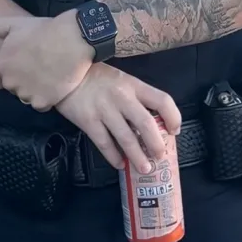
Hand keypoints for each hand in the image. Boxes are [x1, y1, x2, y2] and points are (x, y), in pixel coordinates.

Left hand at [0, 12, 93, 110]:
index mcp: (1, 65)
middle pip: (13, 88)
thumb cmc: (45, 30)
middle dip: (22, 81)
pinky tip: (55, 83)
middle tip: (38, 66)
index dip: (11, 72)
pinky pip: (41, 105)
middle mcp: (10, 82)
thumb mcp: (17, 24)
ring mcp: (26, 93)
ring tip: (48, 74)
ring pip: (26, 97)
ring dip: (34, 90)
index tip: (23, 65)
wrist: (73, 40)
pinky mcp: (43, 102)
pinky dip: (47, 98)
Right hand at [55, 63, 181, 173]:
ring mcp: (105, 110)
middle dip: (156, 144)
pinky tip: (120, 164)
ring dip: (138, 156)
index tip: (174, 130)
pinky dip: (114, 157)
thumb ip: (135, 96)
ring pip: (127, 138)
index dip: (173, 117)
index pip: (162, 100)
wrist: (66, 73)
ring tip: (144, 168)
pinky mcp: (88, 121)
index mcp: (133, 85)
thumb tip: (151, 121)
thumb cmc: (96, 76)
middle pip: (146, 124)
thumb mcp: (121, 79)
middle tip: (160, 156)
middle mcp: (122, 97)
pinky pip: (105, 144)